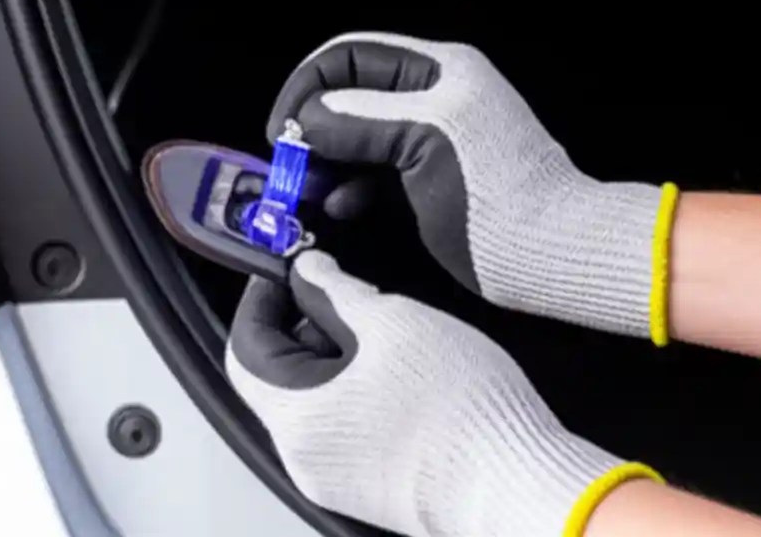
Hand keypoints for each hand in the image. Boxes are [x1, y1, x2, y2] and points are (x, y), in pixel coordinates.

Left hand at [226, 250, 658, 536]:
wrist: (516, 486)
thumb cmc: (457, 408)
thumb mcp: (392, 321)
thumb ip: (336, 290)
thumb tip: (306, 270)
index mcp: (294, 417)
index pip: (244, 349)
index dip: (262, 301)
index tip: (290, 271)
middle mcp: (303, 457)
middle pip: (276, 378)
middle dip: (305, 326)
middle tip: (346, 293)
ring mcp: (335, 479)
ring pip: (313, 403)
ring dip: (335, 359)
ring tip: (386, 334)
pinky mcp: (369, 489)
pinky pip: (344, 429)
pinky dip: (357, 391)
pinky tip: (402, 373)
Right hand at [268, 32, 677, 341]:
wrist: (554, 251)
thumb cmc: (498, 197)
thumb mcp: (423, 143)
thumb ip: (358, 121)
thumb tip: (306, 119)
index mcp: (437, 69)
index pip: (348, 55)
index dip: (306, 88)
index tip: (280, 132)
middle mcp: (434, 92)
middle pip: (348, 93)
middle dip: (312, 128)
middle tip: (291, 170)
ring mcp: (434, 133)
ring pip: (358, 133)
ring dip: (327, 159)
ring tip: (310, 193)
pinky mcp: (434, 173)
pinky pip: (377, 167)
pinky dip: (352, 183)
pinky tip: (341, 206)